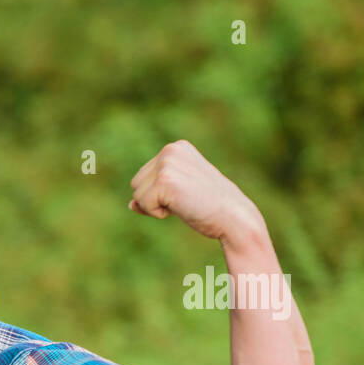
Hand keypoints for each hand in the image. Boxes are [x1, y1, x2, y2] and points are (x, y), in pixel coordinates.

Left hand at [127, 140, 263, 243]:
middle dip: (154, 199)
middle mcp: (170, 149)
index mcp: (176, 147)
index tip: (186, 194)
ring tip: (184, 202)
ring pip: (137, 195)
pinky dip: (158, 213)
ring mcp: (167, 163)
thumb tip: (131, 204)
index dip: (158, 194)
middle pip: (136, 184)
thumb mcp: (179, 193)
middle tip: (185, 200)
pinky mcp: (164, 180)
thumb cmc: (209, 207)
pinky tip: (181, 207)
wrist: (233, 216)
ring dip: (156, 207)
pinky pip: (142, 204)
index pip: (144, 176)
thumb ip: (155, 192)